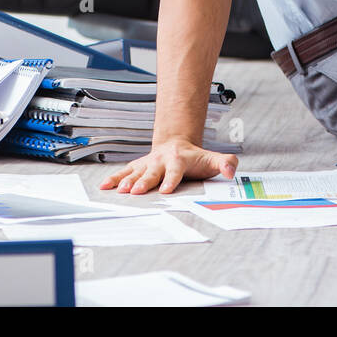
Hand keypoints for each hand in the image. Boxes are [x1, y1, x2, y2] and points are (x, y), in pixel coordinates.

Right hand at [98, 137, 238, 194]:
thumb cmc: (195, 158)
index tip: (165, 190)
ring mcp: (148, 163)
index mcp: (178, 160)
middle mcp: (161, 161)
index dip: (170, 180)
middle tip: (137, 191)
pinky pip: (124, 172)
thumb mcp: (212, 159)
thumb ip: (225, 163)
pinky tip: (105, 186)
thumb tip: (231, 170)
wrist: (177, 144)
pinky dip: (114, 179)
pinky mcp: (138, 166)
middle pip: (152, 172)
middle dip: (144, 182)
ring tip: (120, 191)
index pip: (175, 171)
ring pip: (136, 172)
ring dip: (127, 181)